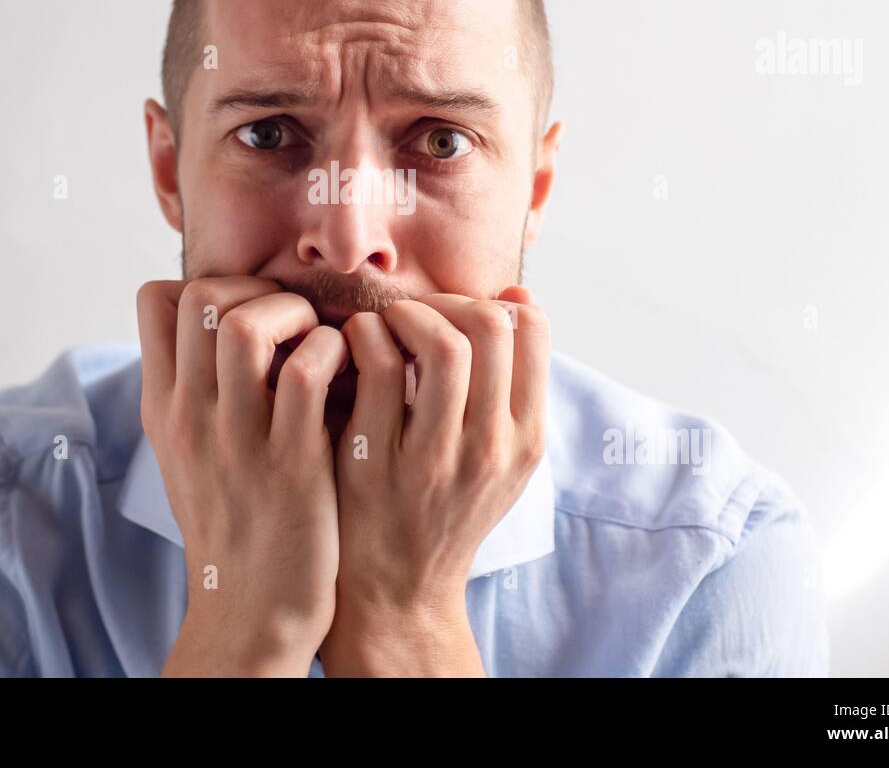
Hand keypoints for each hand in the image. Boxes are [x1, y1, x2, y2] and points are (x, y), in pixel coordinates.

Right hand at [136, 276, 347, 675]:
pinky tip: (347, 371)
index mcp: (164, 407)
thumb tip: (231, 320)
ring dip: (294, 313)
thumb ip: (201, 388)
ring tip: (318, 338)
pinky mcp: (289, 465)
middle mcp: (190, 416)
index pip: (156, 299)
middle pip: (200, 297)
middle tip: (294, 318)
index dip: (210, 283)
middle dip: (256, 287)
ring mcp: (236, 440)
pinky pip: (305, 375)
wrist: (250, 611)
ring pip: (243, 327)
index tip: (252, 307)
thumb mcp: (193, 451)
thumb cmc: (237, 521)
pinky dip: (331, 353)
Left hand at [320, 285, 549, 675]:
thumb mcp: (503, 458)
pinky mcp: (377, 461)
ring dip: (408, 313)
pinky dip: (365, 335)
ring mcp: (434, 456)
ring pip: (441, 343)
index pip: (532, 331)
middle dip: (448, 300)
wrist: (399, 590)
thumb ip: (513, 386)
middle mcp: (489, 447)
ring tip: (388, 324)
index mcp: (525, 438)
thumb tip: (516, 297)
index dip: (493, 302)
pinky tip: (356, 345)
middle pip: (489, 327)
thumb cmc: (446, 509)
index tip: (459, 312)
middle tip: (417, 313)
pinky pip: (376, 367)